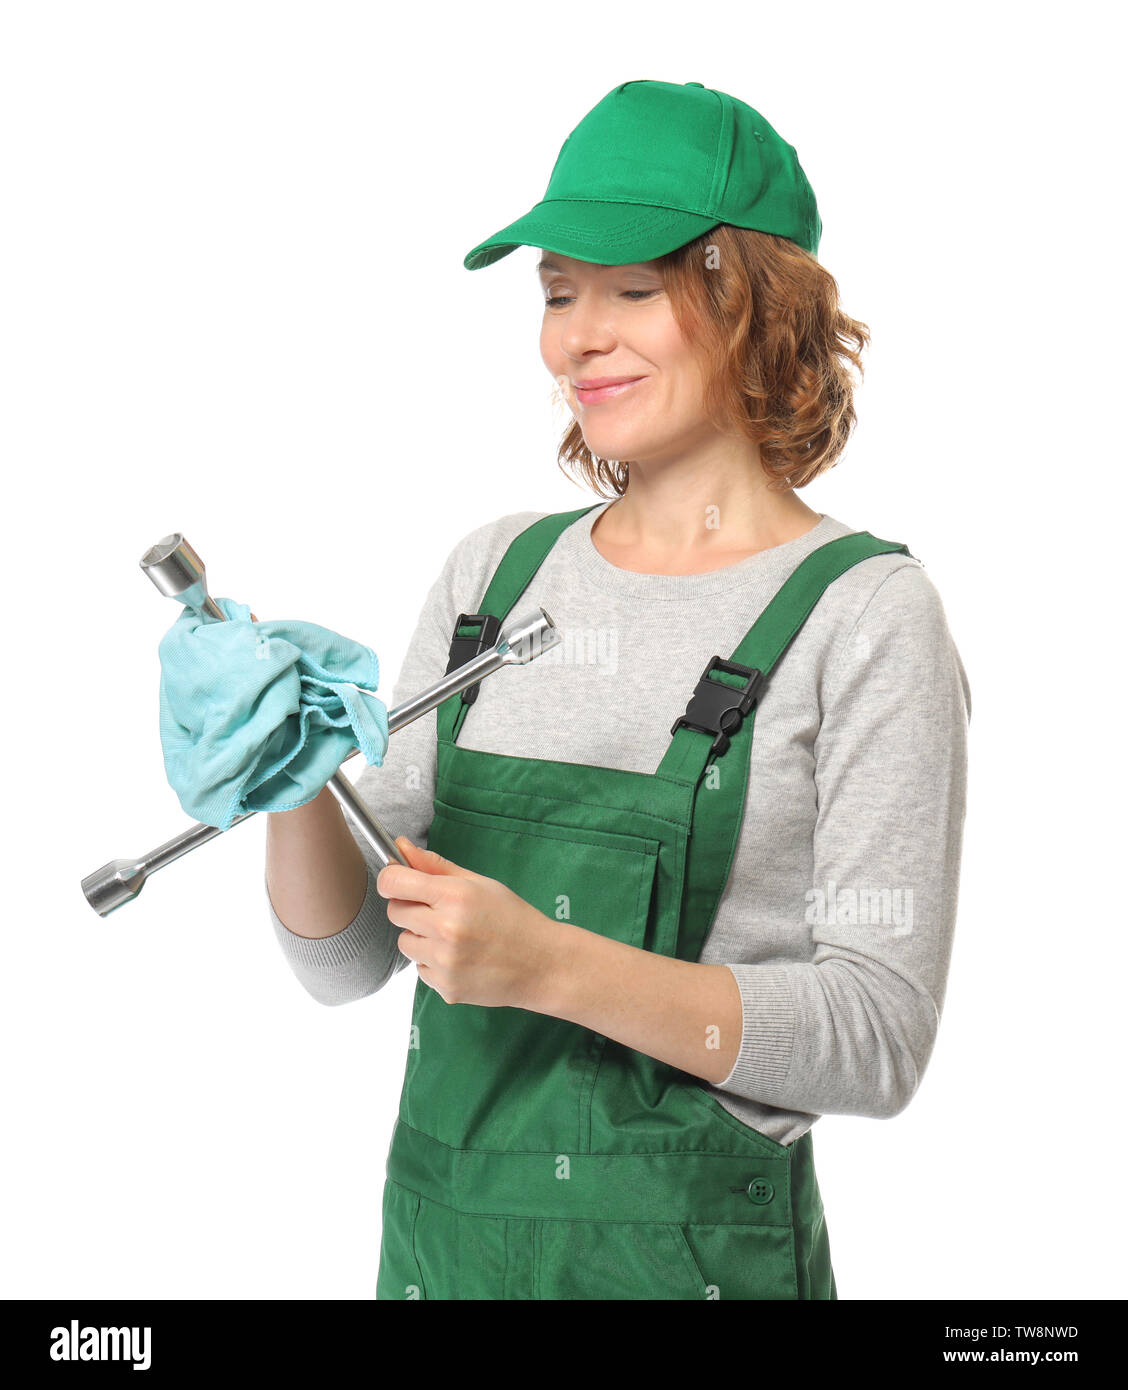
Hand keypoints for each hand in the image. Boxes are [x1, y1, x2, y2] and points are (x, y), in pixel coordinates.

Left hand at [376, 836, 566, 1010]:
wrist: (542, 964)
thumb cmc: (512, 918)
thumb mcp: (479, 883)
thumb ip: (435, 866)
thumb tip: (399, 846)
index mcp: (455, 896)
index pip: (395, 883)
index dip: (391, 880)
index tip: (398, 882)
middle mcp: (446, 929)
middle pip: (395, 912)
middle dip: (409, 908)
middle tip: (437, 911)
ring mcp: (445, 962)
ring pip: (405, 943)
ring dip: (420, 938)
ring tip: (453, 937)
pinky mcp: (446, 987)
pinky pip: (420, 969)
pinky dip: (434, 963)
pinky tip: (461, 958)